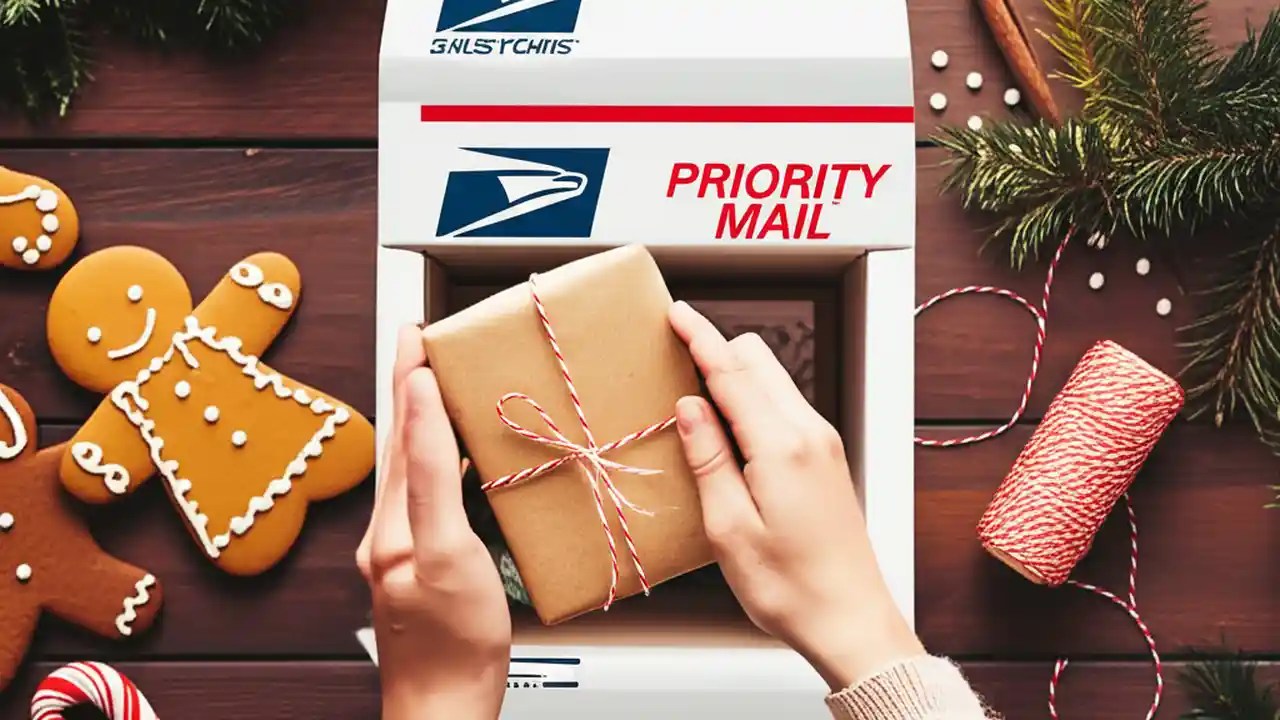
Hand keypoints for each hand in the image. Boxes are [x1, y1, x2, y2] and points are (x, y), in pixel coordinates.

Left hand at [357, 325, 511, 719]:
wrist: (442, 708)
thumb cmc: (451, 644)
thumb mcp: (444, 549)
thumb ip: (428, 474)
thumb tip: (419, 402)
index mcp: (394, 520)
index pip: (403, 428)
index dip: (411, 376)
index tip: (417, 331)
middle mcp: (391, 530)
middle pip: (404, 444)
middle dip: (415, 391)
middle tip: (430, 347)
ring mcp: (404, 551)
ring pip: (415, 470)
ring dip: (427, 425)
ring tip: (446, 391)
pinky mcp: (423, 570)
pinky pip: (429, 500)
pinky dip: (441, 467)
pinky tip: (459, 470)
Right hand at [668, 302, 923, 690]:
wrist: (850, 620)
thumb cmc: (789, 586)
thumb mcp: (729, 527)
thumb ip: (708, 458)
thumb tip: (689, 406)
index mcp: (781, 446)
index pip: (732, 372)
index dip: (701, 338)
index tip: (676, 312)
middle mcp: (810, 434)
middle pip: (759, 362)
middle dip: (717, 351)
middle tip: (674, 358)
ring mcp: (824, 444)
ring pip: (774, 382)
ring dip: (735, 379)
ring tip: (694, 402)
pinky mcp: (827, 460)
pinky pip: (784, 410)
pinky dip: (753, 404)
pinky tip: (727, 434)